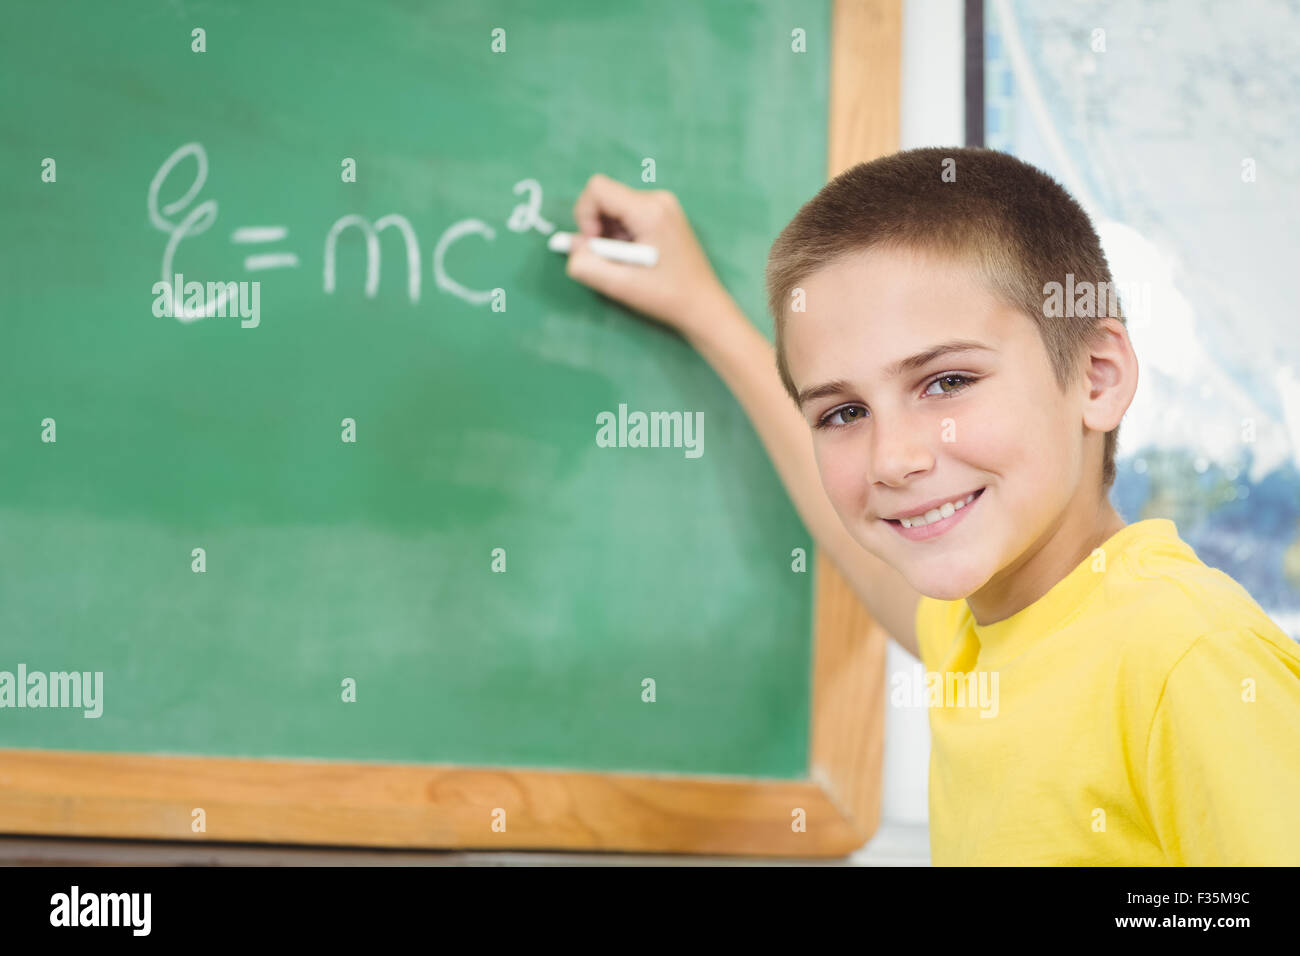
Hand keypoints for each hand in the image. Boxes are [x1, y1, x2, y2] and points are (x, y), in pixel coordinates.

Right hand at [563, 174, 732, 341]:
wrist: (703, 306)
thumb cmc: (666, 296)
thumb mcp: (619, 285)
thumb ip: (586, 264)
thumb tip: (574, 246)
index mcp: (649, 210)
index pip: (597, 189)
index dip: (584, 216)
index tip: (595, 245)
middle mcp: (658, 199)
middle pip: (605, 198)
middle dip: (597, 229)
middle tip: (610, 259)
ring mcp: (663, 206)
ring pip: (615, 209)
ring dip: (609, 235)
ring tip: (626, 262)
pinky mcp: (664, 215)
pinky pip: (628, 216)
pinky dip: (621, 236)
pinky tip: (635, 258)